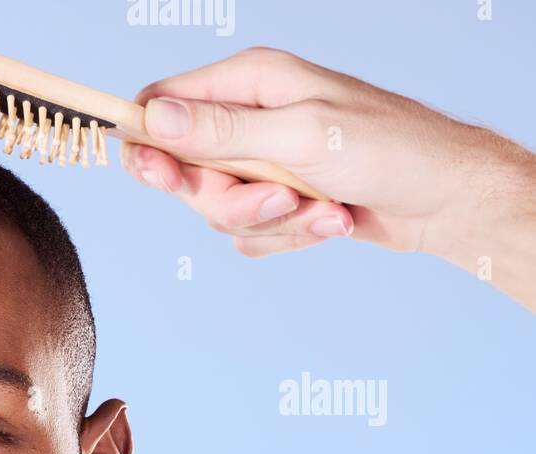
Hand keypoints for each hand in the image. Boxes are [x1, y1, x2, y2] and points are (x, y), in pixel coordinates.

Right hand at [121, 48, 535, 306]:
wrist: (442, 199)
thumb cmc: (388, 150)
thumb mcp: (298, 135)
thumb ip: (221, 131)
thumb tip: (154, 117)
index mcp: (248, 82)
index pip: (162, 105)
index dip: (147, 143)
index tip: (156, 174)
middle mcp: (248, 119)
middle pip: (184, 174)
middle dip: (229, 200)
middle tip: (279, 196)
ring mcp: (261, 162)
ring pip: (217, 212)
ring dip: (271, 221)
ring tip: (322, 206)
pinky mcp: (276, 200)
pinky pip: (249, 235)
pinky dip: (289, 235)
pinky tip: (331, 217)